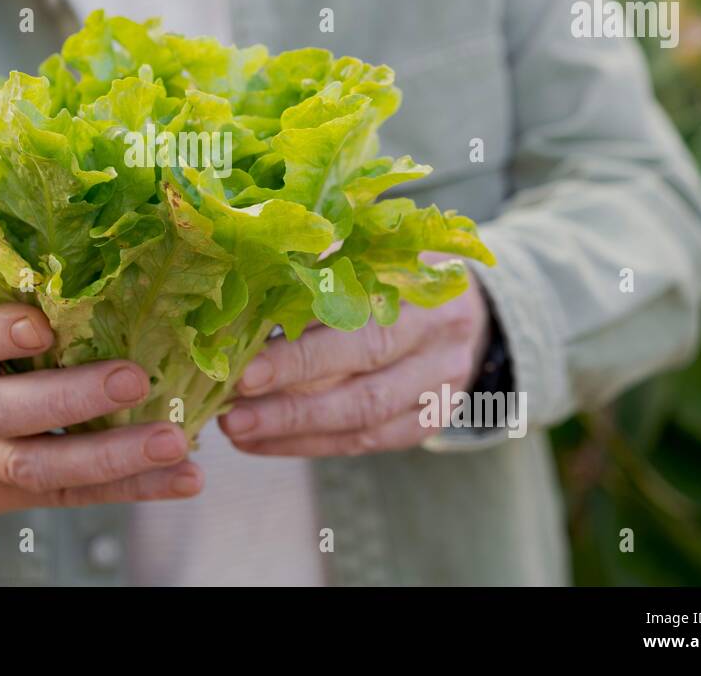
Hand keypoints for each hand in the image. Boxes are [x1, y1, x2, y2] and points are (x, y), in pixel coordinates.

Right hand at [0, 297, 202, 514]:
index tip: (41, 325)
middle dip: (69, 400)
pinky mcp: (8, 497)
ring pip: (38, 466)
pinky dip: (131, 489)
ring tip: (173, 441)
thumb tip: (89, 246)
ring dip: (112, 457)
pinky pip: (72, 496)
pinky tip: (183, 479)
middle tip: (134, 379)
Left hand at [218, 259, 490, 456]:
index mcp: (417, 280)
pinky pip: (366, 442)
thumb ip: (316, 268)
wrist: (466, 312)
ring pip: (366, 412)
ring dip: (294, 425)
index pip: (356, 309)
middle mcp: (436, 333)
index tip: (246, 360)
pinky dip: (310, 445)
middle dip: (293, 385)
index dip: (301, 335)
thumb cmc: (391, 275)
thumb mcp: (365, 256)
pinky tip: (262, 443)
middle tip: (233, 402)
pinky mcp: (428, 421)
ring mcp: (439, 382)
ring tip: (237, 427)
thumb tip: (244, 280)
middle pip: (364, 362)